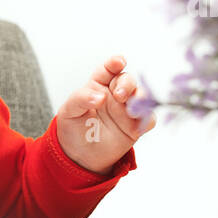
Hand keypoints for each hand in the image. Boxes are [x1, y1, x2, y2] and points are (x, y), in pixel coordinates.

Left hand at [54, 55, 156, 174]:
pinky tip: (138, 126)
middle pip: (127, 80)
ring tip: (131, 108)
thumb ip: (81, 99)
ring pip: (141, 97)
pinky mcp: (135, 126)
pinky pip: (147, 119)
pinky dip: (146, 120)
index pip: (108, 69)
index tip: (118, 62)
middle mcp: (115, 94)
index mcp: (98, 85)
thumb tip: (99, 96)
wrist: (79, 155)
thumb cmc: (74, 127)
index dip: (114, 63)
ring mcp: (126, 109)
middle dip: (127, 84)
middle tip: (120, 95)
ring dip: (140, 99)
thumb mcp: (69, 111)